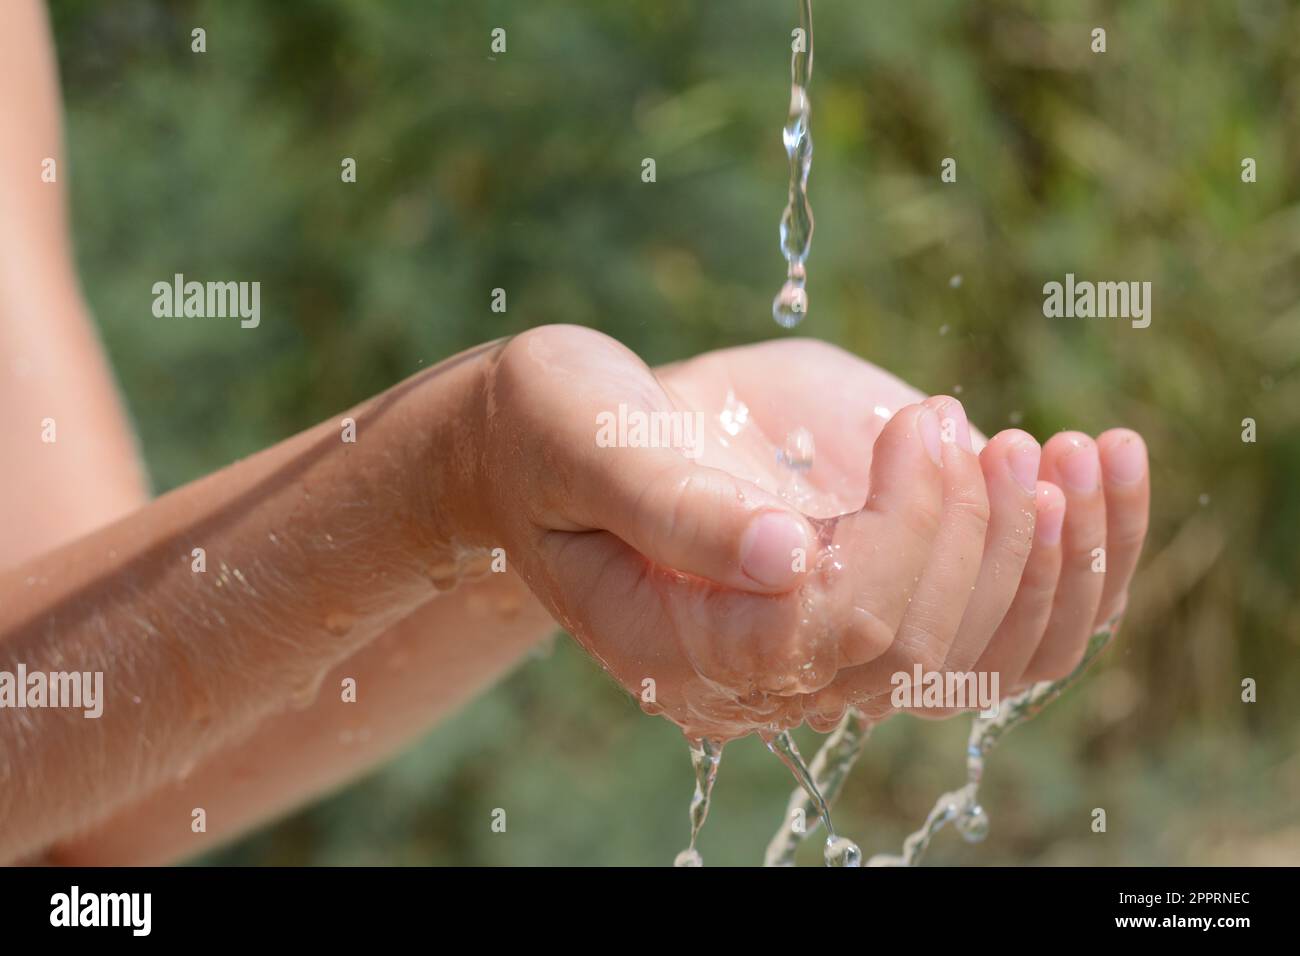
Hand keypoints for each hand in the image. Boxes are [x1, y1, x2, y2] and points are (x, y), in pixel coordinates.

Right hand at [473, 325, 1148, 738]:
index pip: (837, 632)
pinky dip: (1070, 570)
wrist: (556, 443)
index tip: (926, 421)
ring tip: (1082, 452)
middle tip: (997, 433)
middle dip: (987, 539)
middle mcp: (766, 674)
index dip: (910, 537)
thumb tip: (788, 555)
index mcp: (687, 646)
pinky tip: (1091, 474)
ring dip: (1059, 565)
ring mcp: (827, 647)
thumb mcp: (590, 445)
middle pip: (923, 653)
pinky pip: (1000, 637)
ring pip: (982, 666)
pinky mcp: (875, 601)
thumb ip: (675, 506)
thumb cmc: (553, 432)